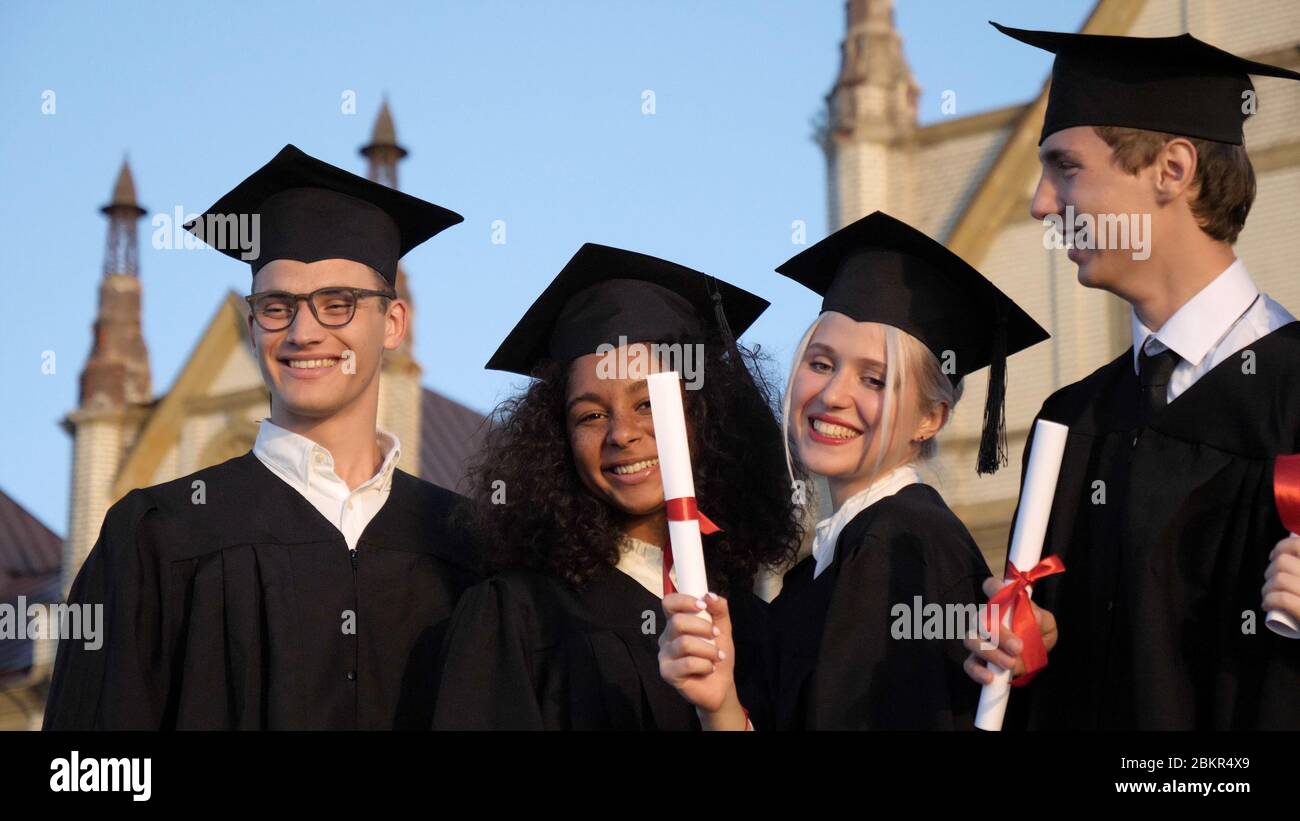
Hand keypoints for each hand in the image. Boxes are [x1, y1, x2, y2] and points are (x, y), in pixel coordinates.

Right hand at [658, 592, 746, 728]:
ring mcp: (665, 655)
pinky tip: (709, 669)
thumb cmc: (718, 654)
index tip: (702, 605)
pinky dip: (705, 665)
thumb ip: (719, 609)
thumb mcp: (723, 629)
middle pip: (677, 622)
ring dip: (708, 650)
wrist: (721, 684)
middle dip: (703, 628)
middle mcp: (667, 637)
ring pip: (684, 643)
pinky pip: (687, 663)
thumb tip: (709, 594)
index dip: (684, 601)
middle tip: (716, 636)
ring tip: (717, 657)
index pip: (669, 603)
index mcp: (676, 622)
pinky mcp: (667, 672)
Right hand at [962, 576, 1057, 684]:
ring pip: (971, 639)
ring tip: (1010, 664)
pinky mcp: (977, 659)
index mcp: (1003, 604)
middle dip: (998, 634)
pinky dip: (976, 671)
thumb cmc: (1038, 635)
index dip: (995, 588)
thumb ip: (1042, 618)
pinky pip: (968, 663)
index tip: (1006, 598)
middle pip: (980, 618)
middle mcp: (986, 618)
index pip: (992, 587)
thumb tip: (1033, 616)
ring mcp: (979, 639)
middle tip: (1018, 648)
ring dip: (990, 652)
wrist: (1034, 659)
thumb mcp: (1047, 625)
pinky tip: (990, 678)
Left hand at [1262, 535, 1299, 621]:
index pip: (1298, 545)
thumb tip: (1296, 546)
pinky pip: (1281, 598)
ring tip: (1268, 595)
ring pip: (1279, 580)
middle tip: (1271, 582)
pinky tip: (1267, 605)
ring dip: (1267, 588)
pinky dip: (1269, 600)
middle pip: (1282, 563)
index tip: (1274, 556)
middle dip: (1270, 571)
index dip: (1282, 548)